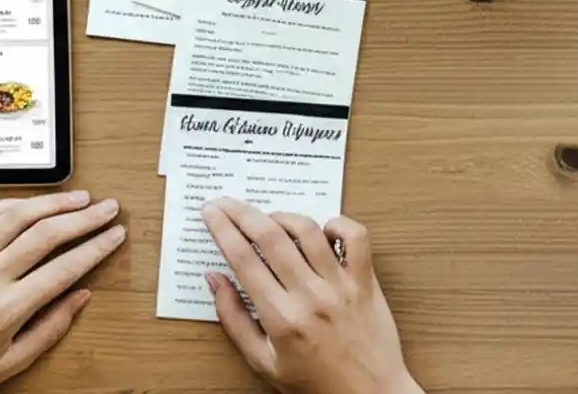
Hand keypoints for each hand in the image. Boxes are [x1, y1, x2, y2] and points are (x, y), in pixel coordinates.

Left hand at [0, 191, 125, 393]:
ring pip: (15, 216)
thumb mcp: (11, 363)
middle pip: (45, 234)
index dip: (95, 248)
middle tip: (107, 208)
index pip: (64, 268)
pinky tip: (29, 202)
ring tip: (77, 197)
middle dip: (83, 218)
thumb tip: (81, 296)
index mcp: (4, 311)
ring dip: (51, 202)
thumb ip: (51, 327)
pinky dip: (9, 203)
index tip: (115, 235)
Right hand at [201, 198, 422, 393]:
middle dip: (241, 212)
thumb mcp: (263, 362)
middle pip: (270, 236)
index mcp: (281, 317)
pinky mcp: (366, 282)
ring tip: (268, 217)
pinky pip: (356, 237)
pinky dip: (337, 224)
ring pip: (308, 230)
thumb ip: (234, 319)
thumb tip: (214, 279)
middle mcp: (310, 296)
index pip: (244, 259)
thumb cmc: (316, 384)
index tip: (211, 213)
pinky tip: (321, 230)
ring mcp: (341, 285)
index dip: (222, 229)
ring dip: (282, 215)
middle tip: (226, 202)